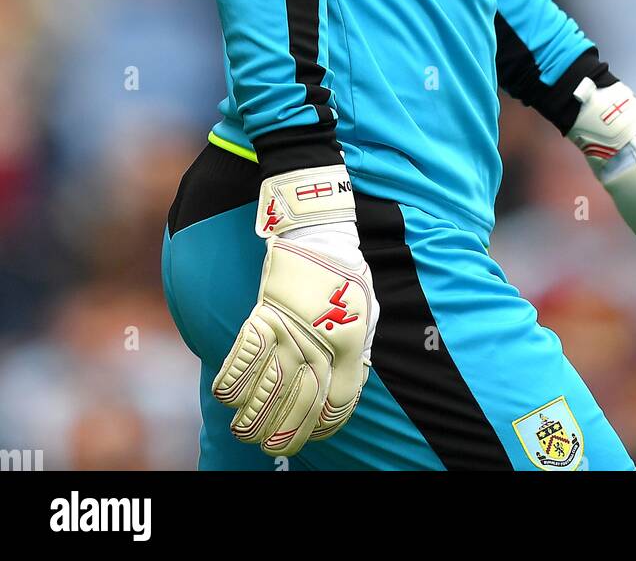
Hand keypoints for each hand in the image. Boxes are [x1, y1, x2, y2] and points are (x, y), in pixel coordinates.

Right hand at [212, 166, 378, 455]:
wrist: (320, 232)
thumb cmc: (345, 273)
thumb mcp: (367, 313)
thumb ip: (357, 351)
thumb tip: (350, 383)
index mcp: (349, 349)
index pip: (336, 405)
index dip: (322, 426)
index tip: (311, 434)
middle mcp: (319, 347)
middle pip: (297, 406)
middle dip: (281, 434)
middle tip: (268, 446)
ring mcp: (289, 333)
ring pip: (266, 390)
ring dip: (251, 417)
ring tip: (243, 432)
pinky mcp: (263, 316)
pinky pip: (243, 357)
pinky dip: (231, 380)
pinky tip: (227, 396)